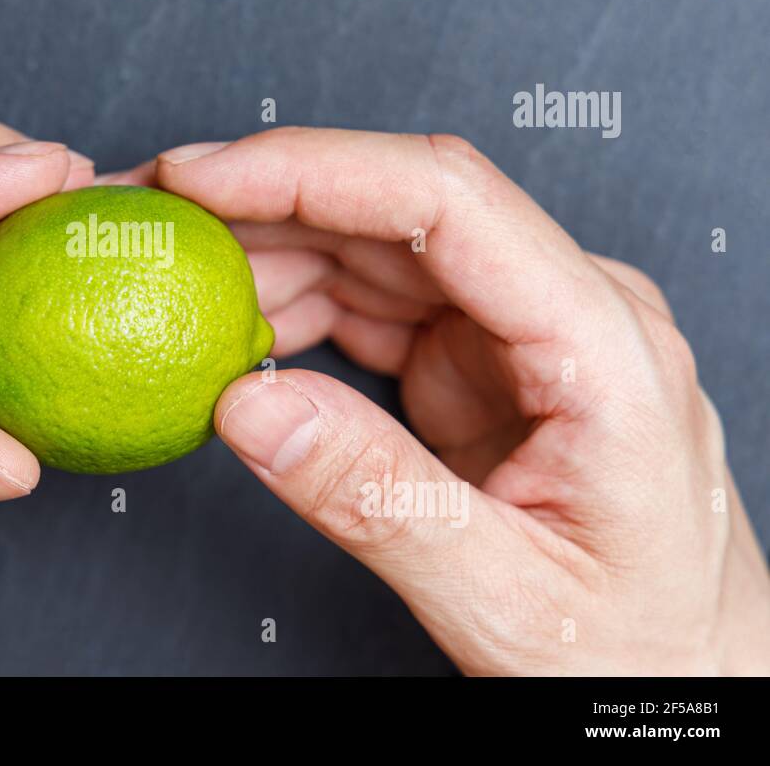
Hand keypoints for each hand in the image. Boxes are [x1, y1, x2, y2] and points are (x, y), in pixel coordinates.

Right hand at [152, 128, 769, 674]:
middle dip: (262, 200)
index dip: (310, 169)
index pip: (445, 200)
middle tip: (150, 219)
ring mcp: (518, 327)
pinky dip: (291, 307)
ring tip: (173, 282)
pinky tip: (234, 331)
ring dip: (266, 253)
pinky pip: (370, 302)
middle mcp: (563, 307)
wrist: (691, 673)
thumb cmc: (639, 643)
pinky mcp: (479, 356)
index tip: (200, 178)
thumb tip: (248, 406)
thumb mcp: (505, 595)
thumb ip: (374, 499)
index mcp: (600, 339)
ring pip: (373, 247)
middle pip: (395, 207)